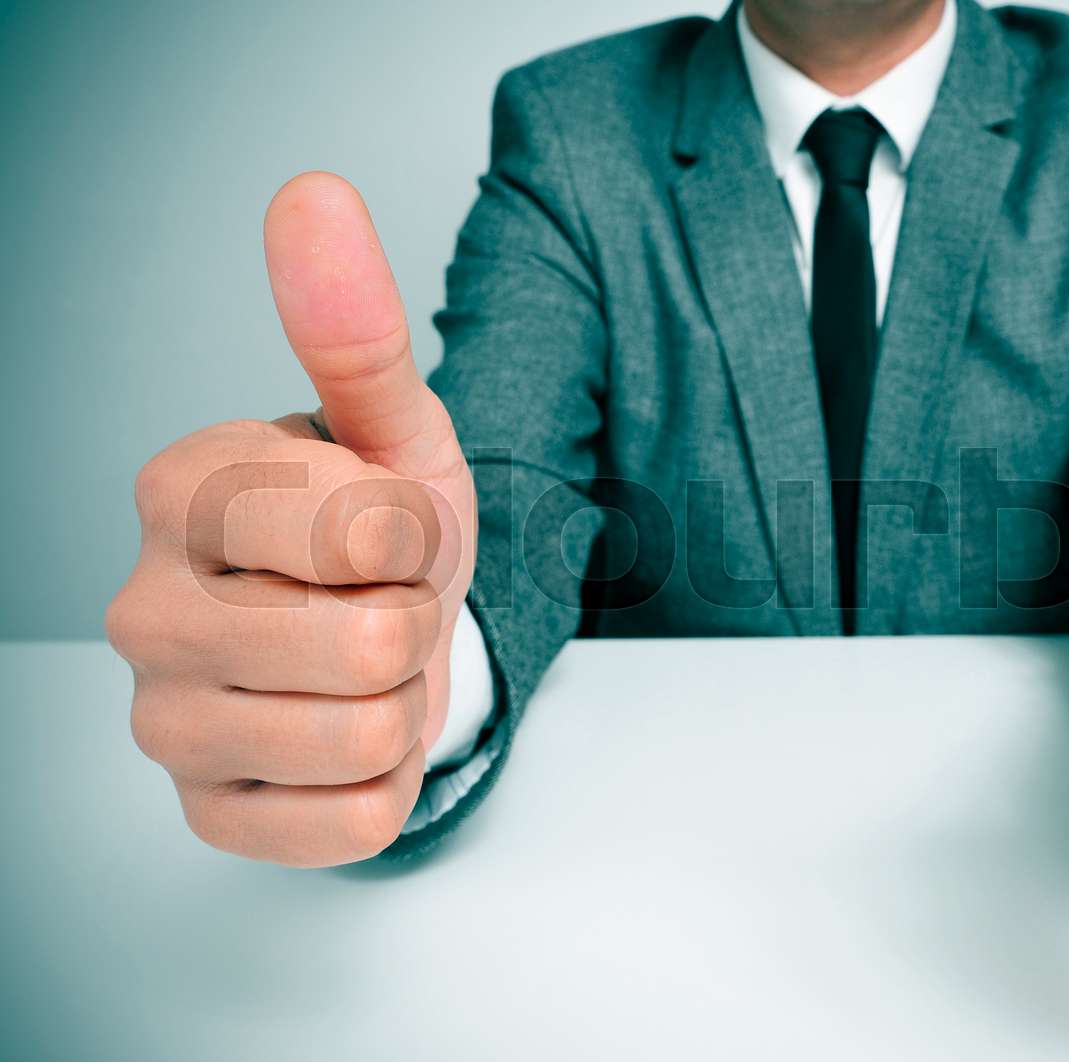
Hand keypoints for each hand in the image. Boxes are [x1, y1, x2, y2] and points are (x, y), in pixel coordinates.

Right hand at [106, 174, 476, 865]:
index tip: (388, 525)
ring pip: (368, 737)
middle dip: (414, 621)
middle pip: (370, 647)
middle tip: (379, 600)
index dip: (418, 533)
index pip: (371, 531)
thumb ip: (355, 328)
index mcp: (179, 488)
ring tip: (364, 658)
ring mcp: (163, 720)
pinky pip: (353, 822)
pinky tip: (347, 731)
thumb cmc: (377, 523)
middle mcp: (141, 605)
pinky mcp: (208, 811)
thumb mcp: (392, 427)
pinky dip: (387, 780)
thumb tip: (313, 195)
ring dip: (404, 698)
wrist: (375, 625)